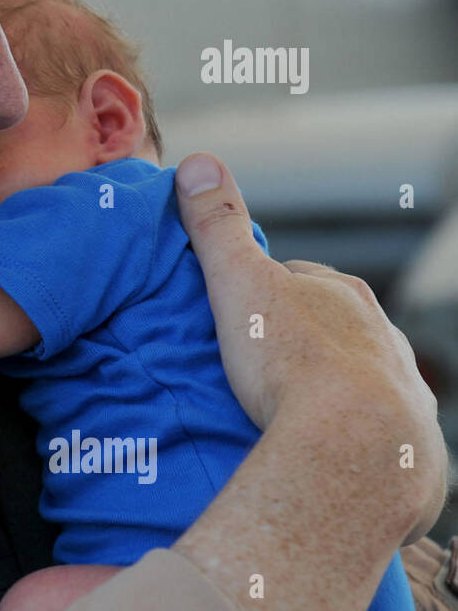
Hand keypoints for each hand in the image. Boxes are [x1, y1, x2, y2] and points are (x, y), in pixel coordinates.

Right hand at [175, 152, 444, 543]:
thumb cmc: (292, 363)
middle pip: (334, 326)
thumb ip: (217, 226)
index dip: (266, 292)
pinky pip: (379, 430)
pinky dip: (353, 434)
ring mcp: (402, 385)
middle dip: (300, 338)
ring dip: (328, 386)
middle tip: (252, 364)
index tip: (236, 313)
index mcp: (342, 293)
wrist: (354, 448)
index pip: (300, 279)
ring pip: (361, 375)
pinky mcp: (412, 443)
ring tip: (284, 411)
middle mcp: (381, 332)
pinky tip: (326, 447)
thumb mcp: (238, 284)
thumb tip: (198, 162)